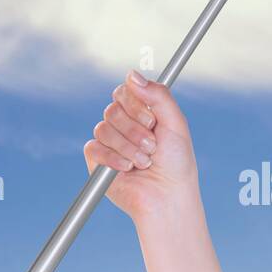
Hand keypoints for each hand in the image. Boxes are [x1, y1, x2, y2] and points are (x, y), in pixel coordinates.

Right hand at [84, 70, 198, 221]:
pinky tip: (128, 169)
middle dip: (136, 130)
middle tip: (152, 146)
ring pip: (103, 128)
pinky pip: (94, 147)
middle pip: (112, 109)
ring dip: (128, 147)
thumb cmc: (177, 163)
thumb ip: (159, 95)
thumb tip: (132, 74)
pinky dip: (114, 158)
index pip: (124, 91)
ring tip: (144, 162)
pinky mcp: (96, 160)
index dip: (136, 104)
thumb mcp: (175, 124)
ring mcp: (109, 141)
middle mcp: (123, 123)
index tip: (152, 120)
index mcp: (140, 111)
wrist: (168, 196)